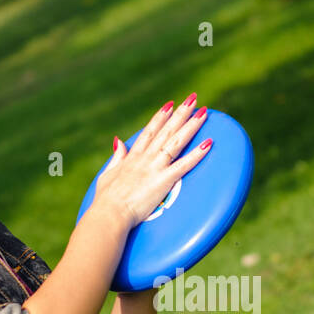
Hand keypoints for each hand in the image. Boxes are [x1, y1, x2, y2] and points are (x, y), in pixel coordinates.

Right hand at [93, 93, 211, 230]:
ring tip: (204, 112)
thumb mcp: (107, 174)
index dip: (161, 117)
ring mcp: (154, 168)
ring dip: (191, 125)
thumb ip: (116, 157)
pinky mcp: (163, 181)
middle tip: (193, 99)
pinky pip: (183, 165)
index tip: (170, 105)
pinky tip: (208, 143)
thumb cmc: (105, 200)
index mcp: (132, 157)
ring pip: (176, 141)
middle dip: (181, 113)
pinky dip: (197, 154)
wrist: (109, 214)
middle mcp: (145, 158)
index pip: (150, 131)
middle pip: (166, 130)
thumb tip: (118, 141)